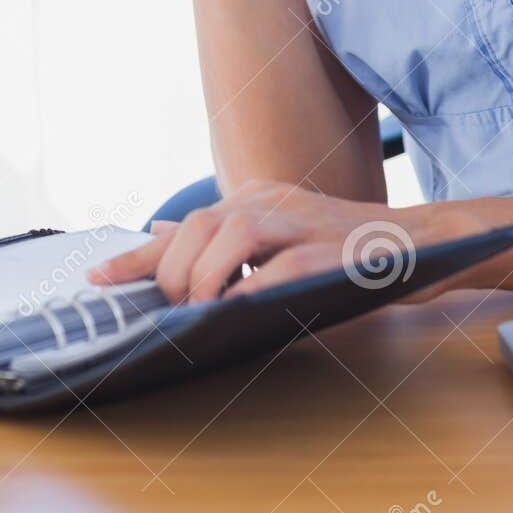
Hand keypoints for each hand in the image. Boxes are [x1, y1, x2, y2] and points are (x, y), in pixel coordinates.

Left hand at [86, 179, 485, 304]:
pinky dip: (255, 287)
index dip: (136, 256)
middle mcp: (271, 202)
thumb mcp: (273, 240)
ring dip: (208, 277)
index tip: (94, 281)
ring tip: (203, 310)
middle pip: (199, 224)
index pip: (181, 226)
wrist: (418, 244)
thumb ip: (220, 242)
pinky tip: (237, 309)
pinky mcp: (334, 249)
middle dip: (175, 272)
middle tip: (176, 310)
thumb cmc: (340, 251)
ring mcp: (304, 222)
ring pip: (234, 234)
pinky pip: (285, 265)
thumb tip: (158, 238)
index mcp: (252, 201)